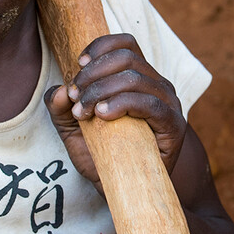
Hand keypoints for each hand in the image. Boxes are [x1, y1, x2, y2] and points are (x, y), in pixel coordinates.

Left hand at [44, 33, 186, 181]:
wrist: (123, 189)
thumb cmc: (103, 156)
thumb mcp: (72, 130)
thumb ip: (60, 108)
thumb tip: (59, 89)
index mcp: (139, 78)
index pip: (126, 43)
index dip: (100, 46)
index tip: (77, 65)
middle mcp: (157, 85)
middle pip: (127, 57)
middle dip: (93, 73)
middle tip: (75, 96)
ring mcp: (169, 103)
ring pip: (135, 78)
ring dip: (101, 90)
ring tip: (83, 111)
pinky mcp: (174, 125)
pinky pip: (150, 104)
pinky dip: (122, 104)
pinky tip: (103, 115)